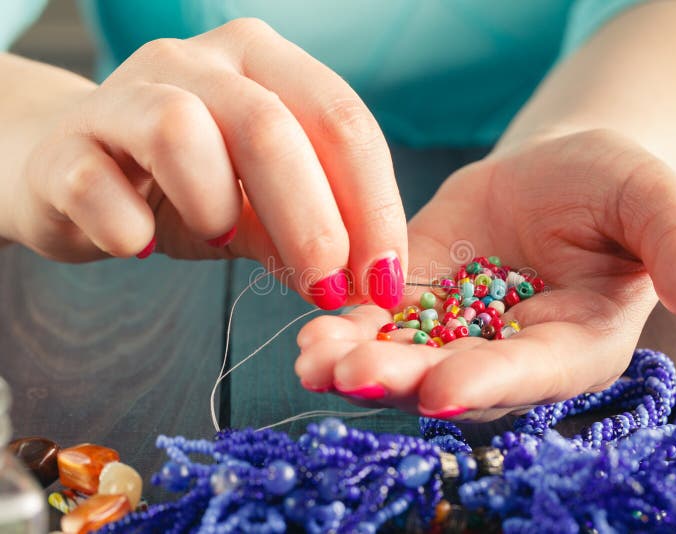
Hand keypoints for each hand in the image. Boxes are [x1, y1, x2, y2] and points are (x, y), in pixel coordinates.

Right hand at [6, 19, 405, 309]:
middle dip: (314, 222)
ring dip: (216, 205)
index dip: (373, 205)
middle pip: (270, 127)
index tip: (385, 280)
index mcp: (263, 62)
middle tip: (329, 290)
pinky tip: (141, 245)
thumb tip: (363, 287)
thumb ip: (307, 234)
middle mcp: (196, 61)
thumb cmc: (184, 187)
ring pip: (181, 130)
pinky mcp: (64, 146)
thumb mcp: (260, 207)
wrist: (75, 170)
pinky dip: (128, 227)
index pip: (340, 120)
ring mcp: (123, 94)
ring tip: (219, 234)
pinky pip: (93, 182)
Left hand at [295, 129, 675, 420]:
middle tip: (351, 376)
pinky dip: (347, 331)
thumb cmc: (612, 186)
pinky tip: (311, 336)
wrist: (555, 175)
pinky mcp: (419, 302)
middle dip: (402, 380)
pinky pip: (381, 324)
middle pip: (455, 376)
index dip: (490, 381)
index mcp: (574, 343)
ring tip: (314, 361)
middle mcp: (510, 353)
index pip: (531, 372)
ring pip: (407, 358)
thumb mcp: (650, 198)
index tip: (442, 388)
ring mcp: (458, 332)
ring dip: (359, 363)